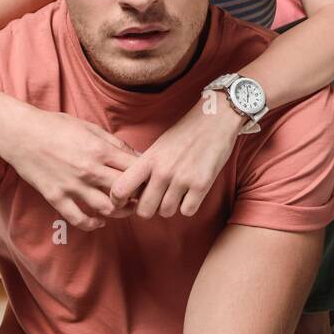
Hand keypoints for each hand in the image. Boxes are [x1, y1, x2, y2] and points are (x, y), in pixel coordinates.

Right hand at [0, 108, 140, 230]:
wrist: (20, 133)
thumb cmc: (56, 126)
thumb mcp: (89, 127)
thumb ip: (114, 143)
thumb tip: (137, 155)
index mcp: (100, 150)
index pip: (134, 168)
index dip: (146, 175)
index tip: (148, 178)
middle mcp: (89, 170)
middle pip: (125, 191)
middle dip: (137, 195)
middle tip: (140, 195)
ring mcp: (72, 185)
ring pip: (106, 208)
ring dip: (120, 212)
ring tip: (124, 208)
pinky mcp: (56, 197)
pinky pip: (78, 218)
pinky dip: (92, 223)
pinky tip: (99, 220)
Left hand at [109, 92, 245, 218]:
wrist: (215, 120)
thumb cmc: (185, 133)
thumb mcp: (158, 146)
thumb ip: (145, 168)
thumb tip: (132, 192)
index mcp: (148, 159)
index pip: (120, 189)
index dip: (118, 201)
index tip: (125, 202)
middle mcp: (163, 171)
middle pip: (144, 211)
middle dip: (149, 209)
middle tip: (156, 200)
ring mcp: (182, 179)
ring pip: (166, 212)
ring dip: (170, 207)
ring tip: (176, 193)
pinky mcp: (202, 184)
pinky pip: (187, 211)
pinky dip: (188, 206)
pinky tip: (190, 193)